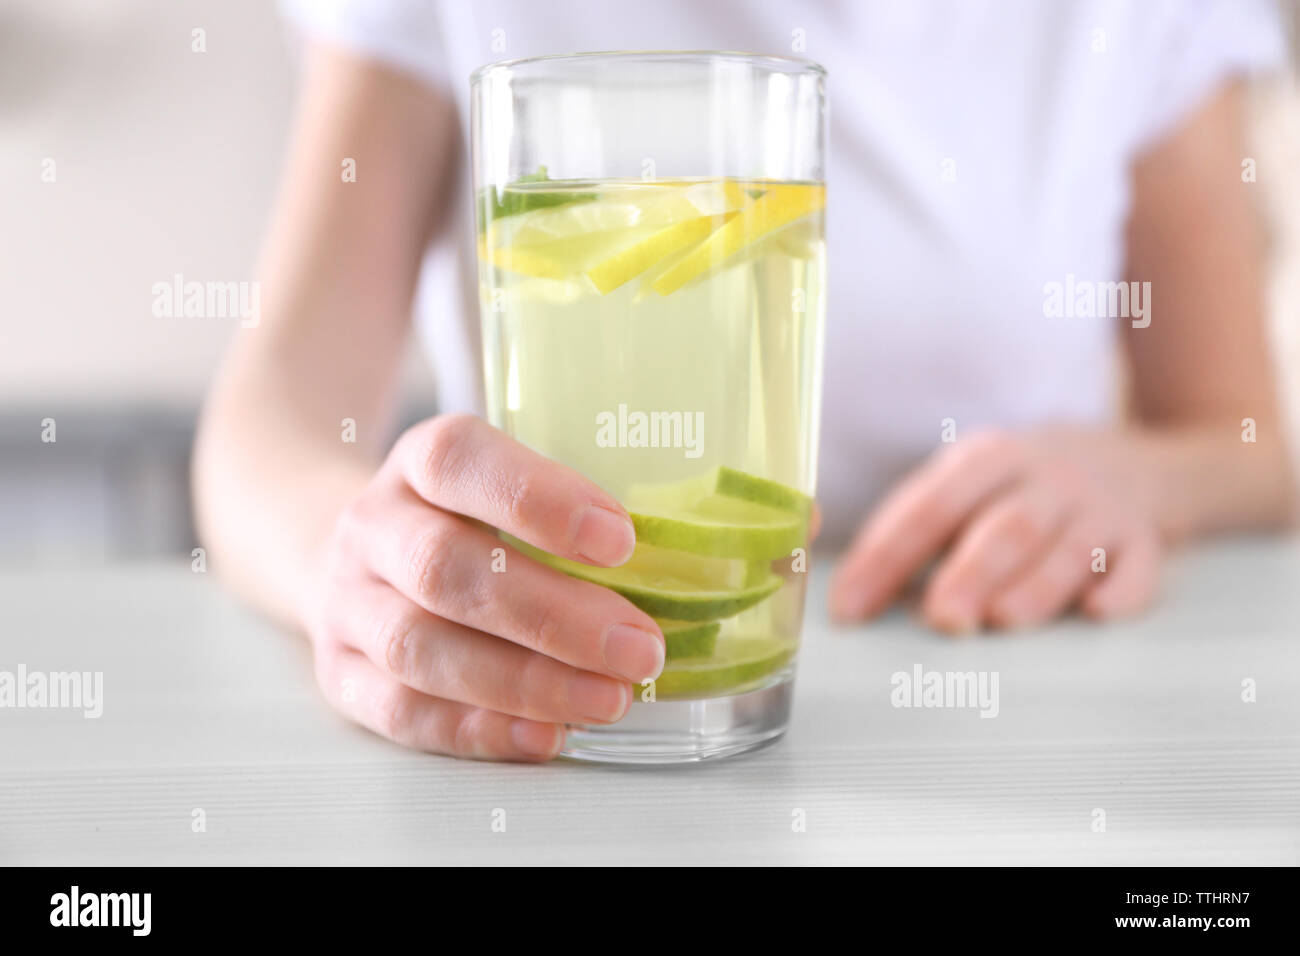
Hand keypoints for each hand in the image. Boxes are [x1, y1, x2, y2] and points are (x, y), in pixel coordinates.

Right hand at [301, 414, 665, 760]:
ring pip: (420, 647)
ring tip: (609, 699)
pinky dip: (479, 729)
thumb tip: (749, 540)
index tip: (620, 538)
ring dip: (523, 682)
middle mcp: (373, 527)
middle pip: (445, 567)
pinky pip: (402, 711)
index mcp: (420, 462)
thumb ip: (592, 505)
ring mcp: (348, 604)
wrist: (353, 558)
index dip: (538, 498)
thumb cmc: (465, 523)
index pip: (460, 459)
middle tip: (641, 647)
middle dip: (552, 615)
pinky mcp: (341, 674)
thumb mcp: (508, 483)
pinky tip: (548, 736)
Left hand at [830, 429, 1163, 631]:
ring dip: (1036, 586)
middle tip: (941, 619)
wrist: (1131, 461)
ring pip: (1068, 546)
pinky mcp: (1145, 540)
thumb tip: (848, 601)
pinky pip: (1140, 566)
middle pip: (1006, 525)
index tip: (850, 609)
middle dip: (971, 572)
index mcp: (986, 460)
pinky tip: (1097, 613)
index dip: (887, 556)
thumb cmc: (1018, 490)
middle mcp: (1046, 478)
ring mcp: (1099, 507)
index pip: (930, 506)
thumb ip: (907, 533)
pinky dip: (1122, 590)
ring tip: (1004, 620)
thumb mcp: (963, 486)